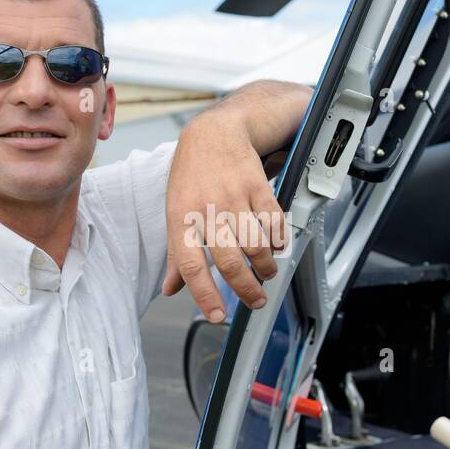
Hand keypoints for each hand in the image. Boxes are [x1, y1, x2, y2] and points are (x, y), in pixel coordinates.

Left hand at [163, 81, 309, 321]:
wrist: (215, 132)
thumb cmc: (192, 175)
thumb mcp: (174, 211)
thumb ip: (175, 253)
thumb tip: (170, 289)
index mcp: (180, 218)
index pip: (190, 264)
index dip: (204, 293)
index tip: (217, 316)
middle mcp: (206, 209)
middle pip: (229, 260)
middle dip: (246, 289)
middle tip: (255, 300)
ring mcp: (233, 196)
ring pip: (255, 244)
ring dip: (265, 267)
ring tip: (265, 274)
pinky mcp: (256, 186)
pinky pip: (273, 221)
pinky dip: (279, 240)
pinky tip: (277, 247)